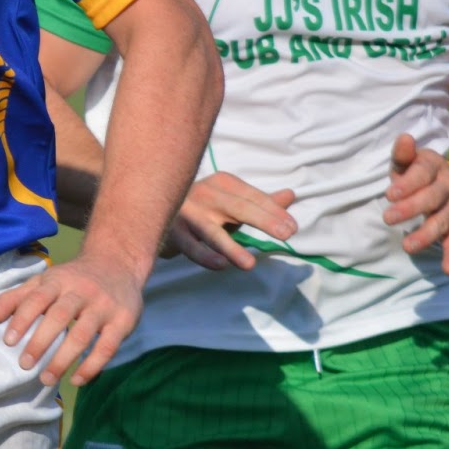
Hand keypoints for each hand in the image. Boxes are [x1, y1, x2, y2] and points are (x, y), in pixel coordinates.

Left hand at [0, 254, 144, 387]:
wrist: (118, 262)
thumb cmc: (73, 278)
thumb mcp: (44, 282)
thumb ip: (16, 299)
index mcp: (58, 281)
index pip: (38, 298)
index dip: (22, 319)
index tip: (8, 341)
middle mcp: (81, 291)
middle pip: (60, 316)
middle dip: (40, 341)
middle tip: (24, 364)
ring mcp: (104, 306)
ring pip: (83, 334)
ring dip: (63, 359)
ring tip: (45, 378)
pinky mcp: (123, 321)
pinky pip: (107, 347)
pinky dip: (91, 366)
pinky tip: (76, 380)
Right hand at [164, 172, 296, 269]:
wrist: (155, 208)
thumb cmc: (204, 208)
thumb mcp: (232, 201)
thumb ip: (260, 202)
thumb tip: (291, 195)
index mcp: (222, 183)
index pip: (252, 196)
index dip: (273, 211)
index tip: (293, 228)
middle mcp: (204, 193)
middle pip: (238, 208)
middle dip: (264, 220)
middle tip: (288, 234)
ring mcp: (187, 213)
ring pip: (212, 232)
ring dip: (231, 248)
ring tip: (249, 264)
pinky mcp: (173, 233)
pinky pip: (190, 247)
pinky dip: (204, 256)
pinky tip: (221, 266)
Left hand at [382, 133, 448, 273]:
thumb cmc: (421, 174)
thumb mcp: (412, 162)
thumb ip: (404, 154)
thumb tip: (404, 138)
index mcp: (433, 166)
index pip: (421, 173)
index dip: (407, 183)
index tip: (390, 193)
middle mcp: (448, 186)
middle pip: (431, 197)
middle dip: (411, 208)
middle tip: (388, 218)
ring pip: (443, 220)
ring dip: (426, 234)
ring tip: (408, 247)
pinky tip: (448, 269)